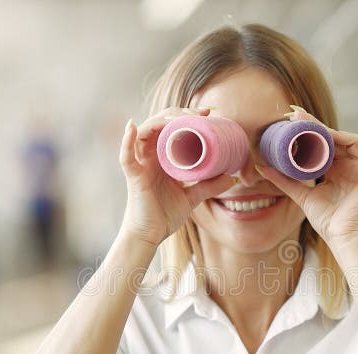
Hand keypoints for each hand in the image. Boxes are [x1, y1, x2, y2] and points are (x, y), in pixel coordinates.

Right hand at [119, 107, 233, 246]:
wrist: (151, 236)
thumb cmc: (165, 215)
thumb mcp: (192, 197)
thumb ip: (209, 186)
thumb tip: (231, 177)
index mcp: (163, 157)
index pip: (172, 127)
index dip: (187, 116)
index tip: (208, 114)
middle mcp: (150, 156)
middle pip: (160, 123)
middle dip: (179, 113)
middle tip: (200, 114)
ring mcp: (141, 164)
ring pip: (145, 132)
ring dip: (161, 120)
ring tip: (180, 117)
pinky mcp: (134, 177)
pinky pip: (126, 157)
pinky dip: (126, 141)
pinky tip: (132, 127)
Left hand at [255, 106, 357, 251]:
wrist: (342, 238)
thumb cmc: (326, 220)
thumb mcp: (301, 196)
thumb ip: (284, 181)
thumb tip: (262, 167)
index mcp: (333, 168)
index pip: (322, 142)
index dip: (309, 129)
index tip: (292, 118)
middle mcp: (348, 165)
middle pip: (335, 138)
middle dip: (317, 125)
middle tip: (297, 115)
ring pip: (352, 142)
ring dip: (336, 132)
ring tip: (316, 127)